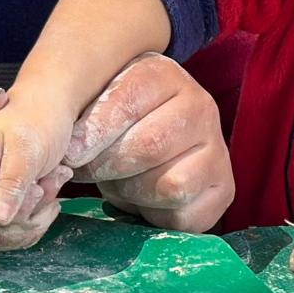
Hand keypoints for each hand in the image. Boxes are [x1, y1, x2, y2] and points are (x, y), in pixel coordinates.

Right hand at [0, 90, 75, 247]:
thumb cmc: (40, 121)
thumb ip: (11, 184)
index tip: (7, 225)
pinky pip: (14, 224)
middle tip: (43, 188)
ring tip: (49, 184)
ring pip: (2, 225)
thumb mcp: (28, 151)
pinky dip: (35, 214)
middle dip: (19, 213)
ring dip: (32, 212)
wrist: (49, 110)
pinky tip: (46, 192)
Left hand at [66, 53, 233, 232]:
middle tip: (86, 171)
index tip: (71, 151)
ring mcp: (217, 149)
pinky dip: (156, 216)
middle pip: (149, 146)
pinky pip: (184, 217)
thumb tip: (69, 151)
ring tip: (119, 182)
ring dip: (132, 193)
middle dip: (108, 166)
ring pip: (170, 185)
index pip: (130, 100)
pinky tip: (144, 200)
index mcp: (165, 76)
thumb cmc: (114, 123)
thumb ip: (80, 117)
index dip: (96, 130)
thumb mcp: (95, 103)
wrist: (150, 141)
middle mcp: (200, 107)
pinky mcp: (224, 190)